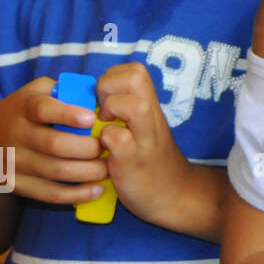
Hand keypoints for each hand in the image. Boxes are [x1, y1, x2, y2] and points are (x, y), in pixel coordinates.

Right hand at [0, 77, 107, 205]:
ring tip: (109, 168)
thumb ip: (64, 89)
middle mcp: (14, 135)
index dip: (67, 114)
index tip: (91, 118)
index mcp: (22, 107)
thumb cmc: (25, 111)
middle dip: (88, 147)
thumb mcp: (36, 92)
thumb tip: (99, 94)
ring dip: (88, 172)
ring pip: (55, 171)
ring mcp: (13, 162)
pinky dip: (76, 194)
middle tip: (109, 146)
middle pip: (54, 144)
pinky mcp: (16, 185)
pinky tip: (97, 190)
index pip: (42, 110)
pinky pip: (49, 194)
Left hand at [93, 63, 192, 225]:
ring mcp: (145, 139)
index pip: (134, 69)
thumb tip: (87, 100)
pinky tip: (104, 152)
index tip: (105, 100)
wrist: (175, 194)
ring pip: (134, 106)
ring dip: (111, 111)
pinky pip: (117, 140)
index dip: (113, 77)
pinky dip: (105, 142)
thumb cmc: (149, 159)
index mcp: (150, 106)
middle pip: (136, 76)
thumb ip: (125, 111)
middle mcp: (151, 117)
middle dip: (109, 87)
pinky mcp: (134, 162)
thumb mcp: (143, 128)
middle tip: (103, 111)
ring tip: (104, 127)